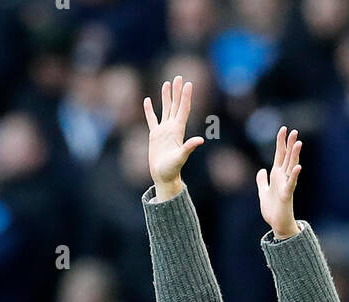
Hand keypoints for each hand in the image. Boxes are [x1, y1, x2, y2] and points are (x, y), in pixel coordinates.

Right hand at [143, 74, 204, 199]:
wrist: (164, 177)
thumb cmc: (172, 169)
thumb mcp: (181, 157)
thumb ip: (189, 147)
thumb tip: (200, 140)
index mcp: (178, 130)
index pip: (183, 109)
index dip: (185, 96)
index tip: (188, 84)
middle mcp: (172, 128)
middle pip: (175, 105)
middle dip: (177, 92)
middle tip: (178, 77)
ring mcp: (163, 131)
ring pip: (165, 109)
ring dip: (166, 97)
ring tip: (166, 83)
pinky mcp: (155, 135)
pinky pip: (152, 119)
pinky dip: (149, 110)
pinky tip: (147, 101)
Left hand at [256, 126, 301, 238]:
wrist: (277, 225)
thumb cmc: (273, 210)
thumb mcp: (263, 193)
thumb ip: (262, 181)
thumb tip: (261, 170)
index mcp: (277, 176)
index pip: (280, 155)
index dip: (281, 142)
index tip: (283, 129)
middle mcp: (283, 178)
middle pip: (287, 158)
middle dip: (290, 145)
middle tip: (294, 131)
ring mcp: (286, 185)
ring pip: (291, 167)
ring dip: (295, 155)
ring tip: (298, 142)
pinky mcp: (287, 195)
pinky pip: (291, 183)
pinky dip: (294, 175)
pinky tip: (297, 167)